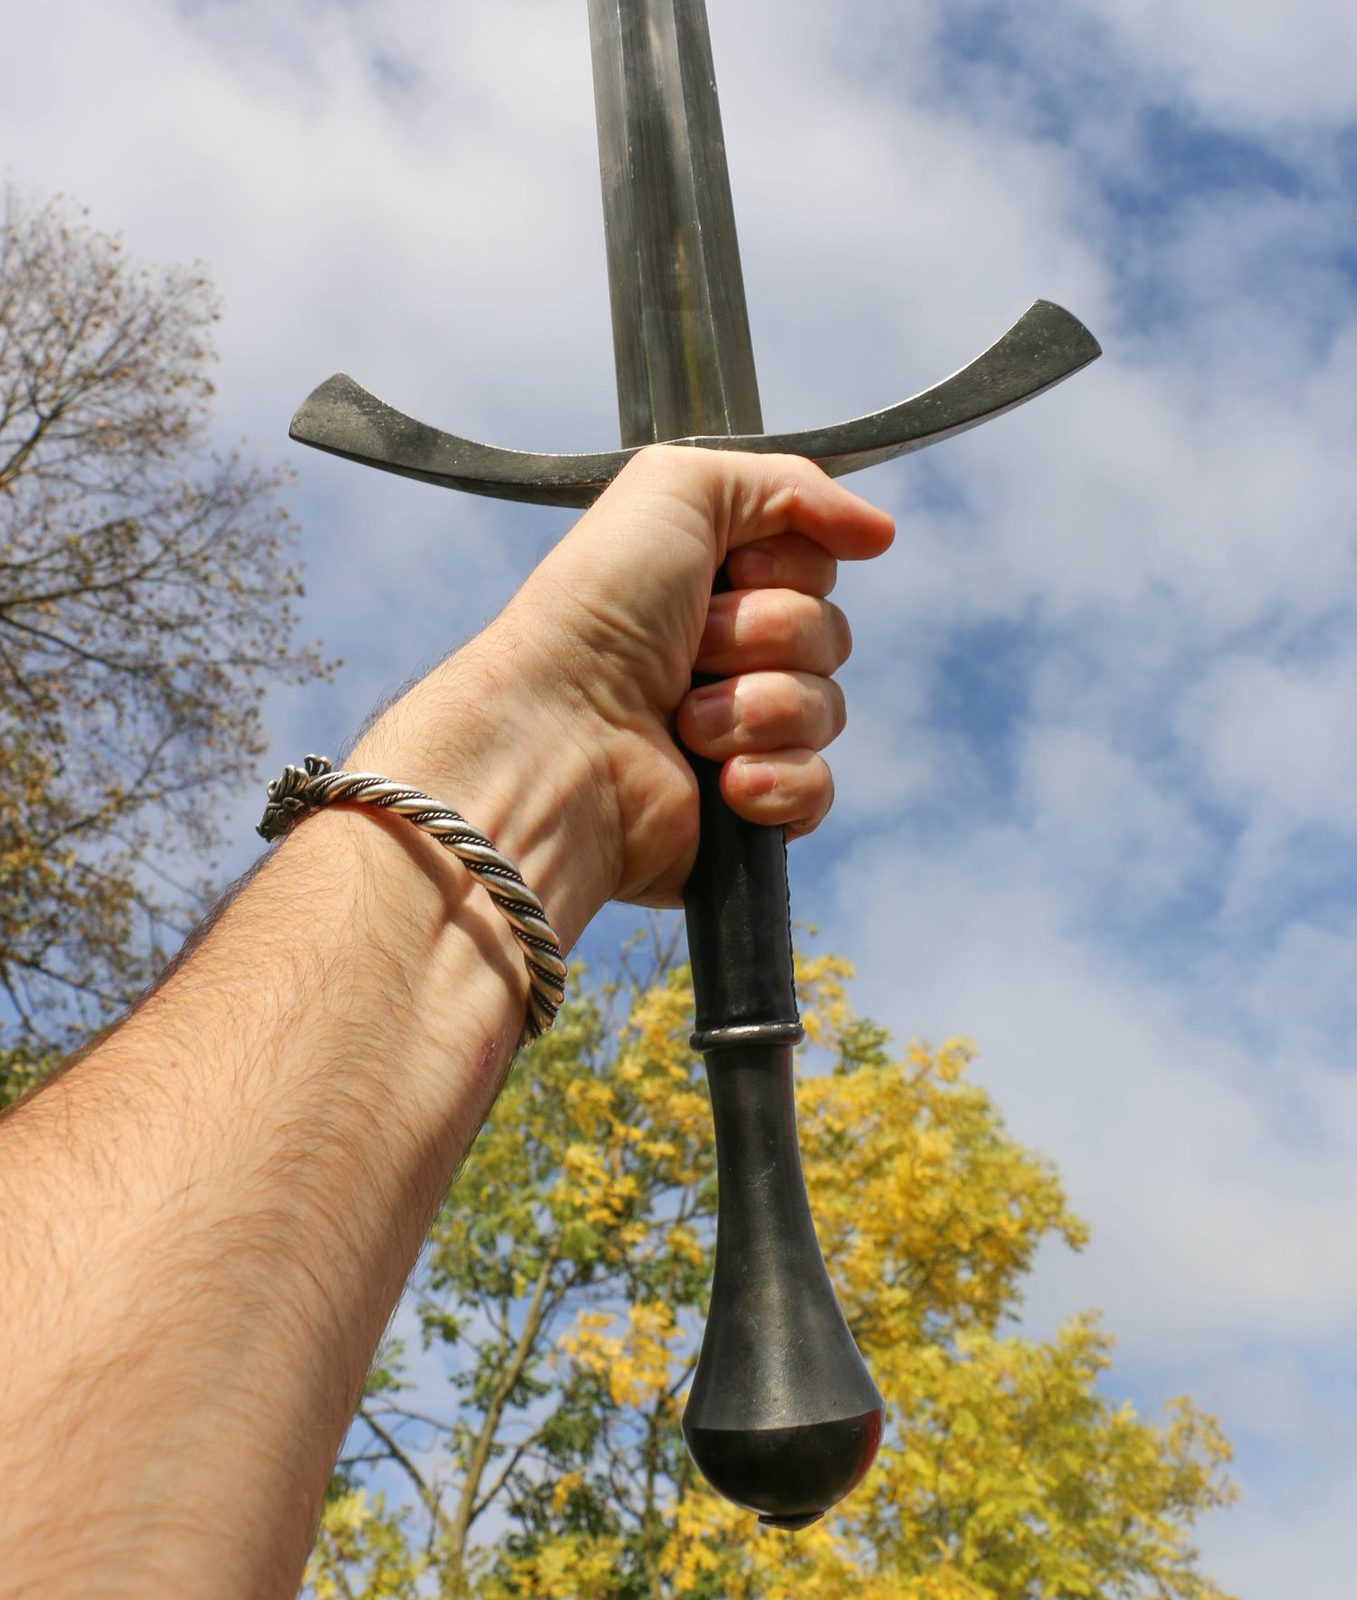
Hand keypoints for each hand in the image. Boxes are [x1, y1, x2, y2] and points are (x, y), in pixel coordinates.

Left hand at [353, 446, 893, 930]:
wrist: (559, 733)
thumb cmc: (597, 610)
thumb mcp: (679, 490)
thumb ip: (788, 485)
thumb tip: (880, 533)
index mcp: (708, 588)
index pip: (817, 568)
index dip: (784, 567)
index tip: (725, 571)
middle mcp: (723, 660)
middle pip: (830, 634)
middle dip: (766, 634)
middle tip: (690, 647)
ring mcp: (736, 740)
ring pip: (826, 710)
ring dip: (757, 707)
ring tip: (685, 721)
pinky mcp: (744, 815)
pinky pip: (817, 789)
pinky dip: (775, 780)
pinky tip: (721, 783)